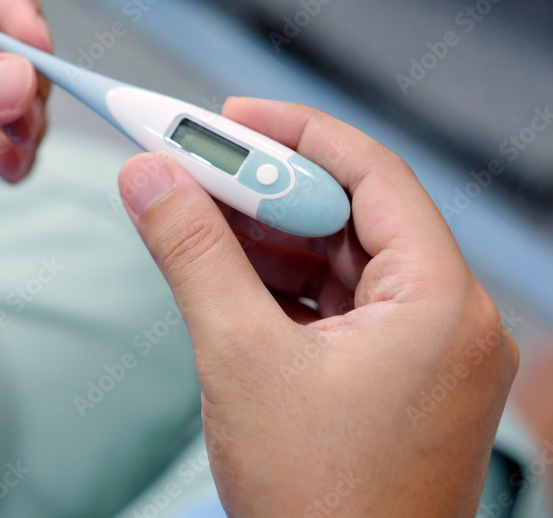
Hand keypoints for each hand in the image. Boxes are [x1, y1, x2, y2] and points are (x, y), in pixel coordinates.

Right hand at [118, 98, 517, 515]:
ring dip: (268, 237)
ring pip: (340, 262)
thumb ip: (191, 253)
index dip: (296, 134)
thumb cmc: (315, 498)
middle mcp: (449, 320)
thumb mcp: (238, 357)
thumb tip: (146, 176)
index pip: (373, 173)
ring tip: (195, 217)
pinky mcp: (394, 384)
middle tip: (194, 167)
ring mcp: (425, 356)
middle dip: (269, 189)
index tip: (228, 115)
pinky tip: (225, 274)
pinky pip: (337, 307)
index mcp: (440, 302)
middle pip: (353, 215)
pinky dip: (281, 286)